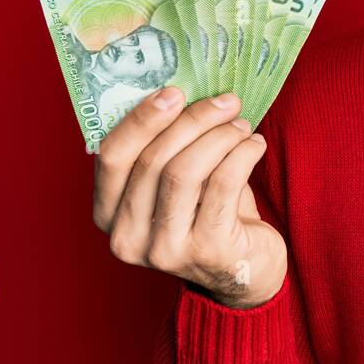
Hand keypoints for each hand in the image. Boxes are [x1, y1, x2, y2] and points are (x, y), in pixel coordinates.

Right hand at [92, 87, 287, 308]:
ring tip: (241, 124)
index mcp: (108, 214)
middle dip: (193, 121)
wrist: (246, 272)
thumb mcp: (175, 185)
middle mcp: (127, 237)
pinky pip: (223, 184)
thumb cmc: (208, 215)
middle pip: (152, 160)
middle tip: (225, 101)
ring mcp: (165, 249)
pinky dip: (242, 155)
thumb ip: (166, 148)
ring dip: (219, 137)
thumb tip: (182, 91)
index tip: (174, 91)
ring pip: (185, 171)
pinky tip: (255, 145)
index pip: (111, 157)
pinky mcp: (207, 250)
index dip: (141, 119)